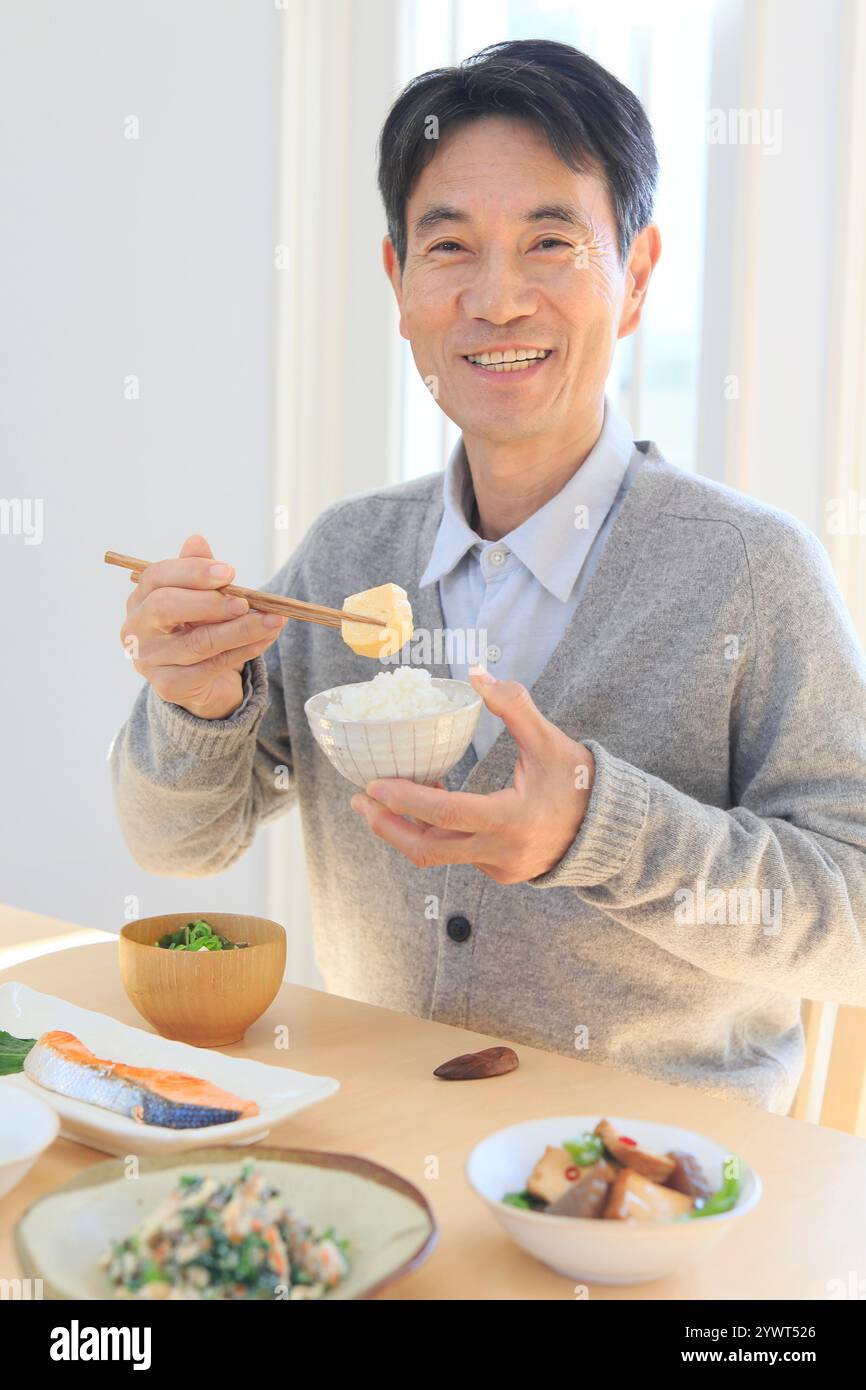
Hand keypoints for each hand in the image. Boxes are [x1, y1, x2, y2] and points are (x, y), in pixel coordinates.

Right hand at [118, 534, 286, 718]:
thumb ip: (197, 570)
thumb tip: (197, 540)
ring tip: (273, 619)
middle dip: (210, 601)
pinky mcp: (170, 686)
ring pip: (198, 642)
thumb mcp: (197, 597)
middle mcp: (136, 630)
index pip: (157, 577)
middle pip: (165, 607)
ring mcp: (150, 661)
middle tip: (245, 601)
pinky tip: (265, 638)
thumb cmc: (195, 628)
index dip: (193, 571)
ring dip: (241, 629)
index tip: (230, 572)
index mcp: (139, 599)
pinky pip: (213, 666)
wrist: (198, 681)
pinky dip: (245, 650)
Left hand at [349, 668, 594, 883]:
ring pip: (439, 855)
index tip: (374, 784)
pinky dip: (437, 831)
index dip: (406, 800)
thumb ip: (513, 706)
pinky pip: (457, 854)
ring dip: (407, 828)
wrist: (608, 831)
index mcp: (512, 820)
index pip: (446, 814)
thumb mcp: (550, 741)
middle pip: (427, 849)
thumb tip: (477, 673)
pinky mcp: (499, 874)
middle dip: (387, 826)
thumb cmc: (580, 783)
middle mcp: (501, 853)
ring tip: (383, 799)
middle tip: (359, 800)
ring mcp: (498, 869)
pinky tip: (428, 805)